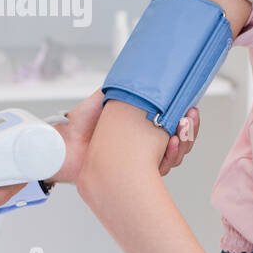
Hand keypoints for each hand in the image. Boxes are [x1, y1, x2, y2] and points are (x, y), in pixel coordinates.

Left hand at [48, 91, 199, 184]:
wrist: (61, 148)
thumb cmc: (78, 125)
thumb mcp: (102, 100)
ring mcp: (140, 162)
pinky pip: (159, 171)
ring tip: (178, 134)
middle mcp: (143, 144)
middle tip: (187, 120)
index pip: (171, 123)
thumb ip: (121, 90)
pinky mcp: (135, 177)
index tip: (191, 109)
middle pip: (179, 141)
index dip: (185, 119)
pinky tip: (170, 147)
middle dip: (189, 130)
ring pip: (173, 156)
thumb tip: (139, 75)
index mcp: (139, 127)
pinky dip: (168, 159)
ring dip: (182, 144)